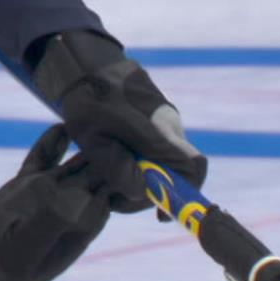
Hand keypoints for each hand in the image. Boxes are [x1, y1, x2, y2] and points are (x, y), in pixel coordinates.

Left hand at [31, 30, 208, 214]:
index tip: (160, 213)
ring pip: (165, 162)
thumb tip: (143, 192)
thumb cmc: (87, 101)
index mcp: (159, 130)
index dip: (184, 193)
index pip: (192, 168)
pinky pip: (158, 150)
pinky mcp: (158, 119)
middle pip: (177, 172)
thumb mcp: (93, 139)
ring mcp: (167, 121)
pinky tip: (115, 162)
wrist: (87, 67)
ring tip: (108, 174)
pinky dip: (141, 163)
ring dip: (142, 177)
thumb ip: (117, 168)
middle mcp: (170, 125)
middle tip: (117, 195)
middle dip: (151, 190)